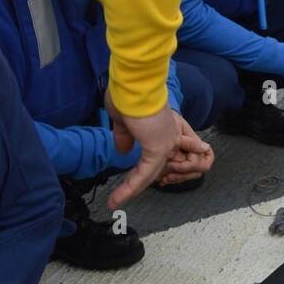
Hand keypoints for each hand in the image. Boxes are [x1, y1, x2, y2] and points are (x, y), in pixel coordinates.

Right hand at [105, 94, 205, 209]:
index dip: (146, 170)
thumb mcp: (124, 118)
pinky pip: (145, 173)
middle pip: (160, 168)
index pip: (160, 155)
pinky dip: (130, 187)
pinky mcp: (159, 148)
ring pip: (152, 173)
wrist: (134, 82)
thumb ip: (125, 136)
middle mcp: (170, 136)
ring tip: (114, 201)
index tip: (131, 182)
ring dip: (131, 189)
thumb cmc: (128, 93)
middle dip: (138, 184)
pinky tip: (116, 197)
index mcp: (163, 127)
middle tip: (118, 198)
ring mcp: (166, 143)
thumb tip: (123, 150)